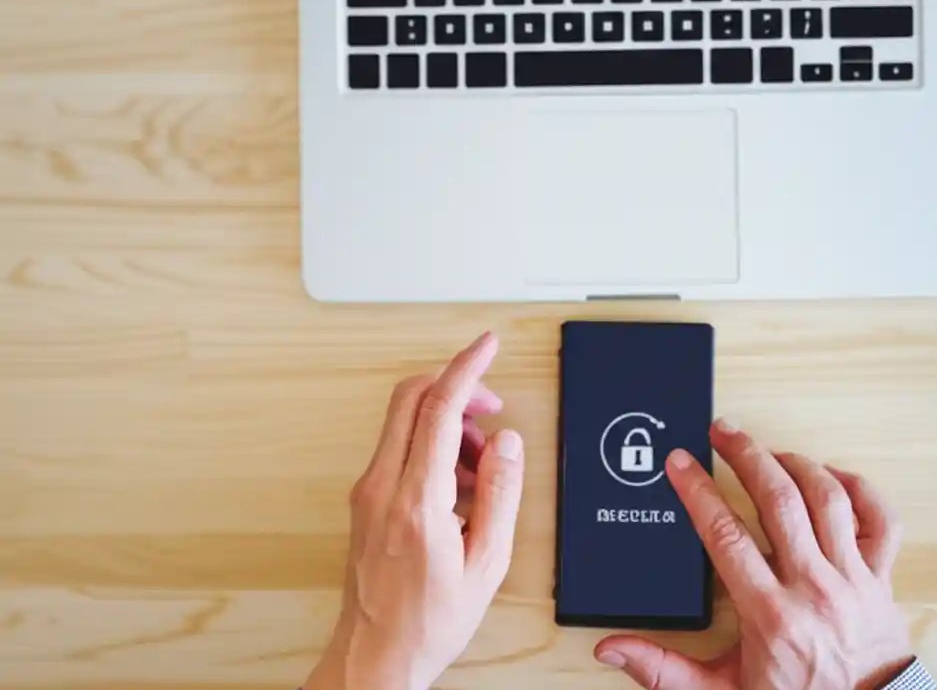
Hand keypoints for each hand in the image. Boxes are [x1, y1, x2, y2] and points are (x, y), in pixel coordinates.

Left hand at [305, 332, 524, 689]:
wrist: (374, 656)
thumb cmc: (427, 622)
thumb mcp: (487, 563)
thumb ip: (501, 494)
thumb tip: (508, 444)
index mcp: (416, 500)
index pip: (439, 408)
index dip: (467, 367)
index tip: (487, 345)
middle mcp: (381, 487)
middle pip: (412, 398)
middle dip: (456, 387)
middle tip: (492, 407)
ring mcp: (367, 492)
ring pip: (406, 421)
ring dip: (447, 424)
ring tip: (481, 468)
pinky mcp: (365, 500)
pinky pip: (400, 449)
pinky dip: (432, 447)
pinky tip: (459, 486)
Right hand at [596, 420, 912, 689]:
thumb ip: (663, 670)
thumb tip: (611, 649)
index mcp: (771, 613)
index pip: (726, 536)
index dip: (698, 493)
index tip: (679, 464)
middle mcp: (815, 587)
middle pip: (779, 500)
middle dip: (746, 456)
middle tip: (722, 431)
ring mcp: (853, 578)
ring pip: (828, 499)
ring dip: (796, 464)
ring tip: (768, 451)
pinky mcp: (881, 578)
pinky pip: (880, 520)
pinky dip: (859, 490)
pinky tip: (832, 477)